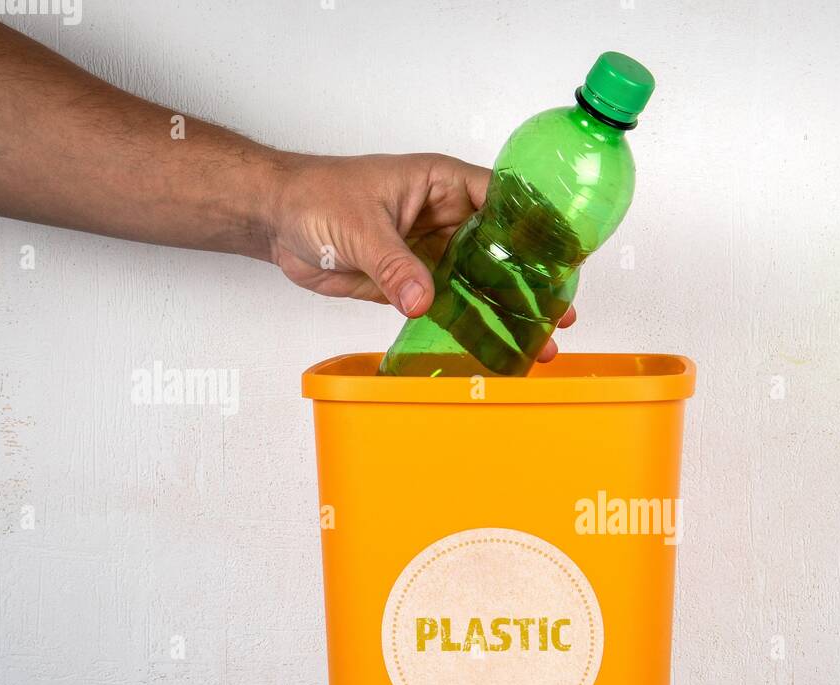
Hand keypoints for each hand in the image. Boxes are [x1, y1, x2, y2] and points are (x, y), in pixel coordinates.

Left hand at [267, 152, 574, 361]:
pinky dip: (473, 326)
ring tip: (539, 341)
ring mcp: (432, 252)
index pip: (504, 202)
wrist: (275, 221)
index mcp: (442, 185)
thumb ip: (393, 265)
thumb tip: (423, 299)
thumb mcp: (358, 227)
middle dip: (532, 282)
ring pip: (481, 283)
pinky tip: (496, 346)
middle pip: (501, 251)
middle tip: (561, 314)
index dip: (536, 229)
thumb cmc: (312, 196)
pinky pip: (452, 306)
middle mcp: (445, 218)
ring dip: (507, 312)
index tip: (564, 259)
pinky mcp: (415, 283)